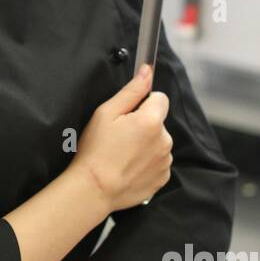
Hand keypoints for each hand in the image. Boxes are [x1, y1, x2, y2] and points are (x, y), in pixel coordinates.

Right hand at [72, 64, 172, 212]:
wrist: (94, 189)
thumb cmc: (96, 150)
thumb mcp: (106, 113)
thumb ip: (131, 91)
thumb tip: (147, 71)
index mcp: (152, 121)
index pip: (160, 98)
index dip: (143, 102)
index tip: (128, 114)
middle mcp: (165, 140)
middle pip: (159, 122)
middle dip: (143, 125)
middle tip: (119, 137)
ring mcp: (165, 161)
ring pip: (158, 142)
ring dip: (146, 145)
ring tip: (122, 155)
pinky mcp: (162, 178)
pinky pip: (158, 162)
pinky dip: (146, 163)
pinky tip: (128, 167)